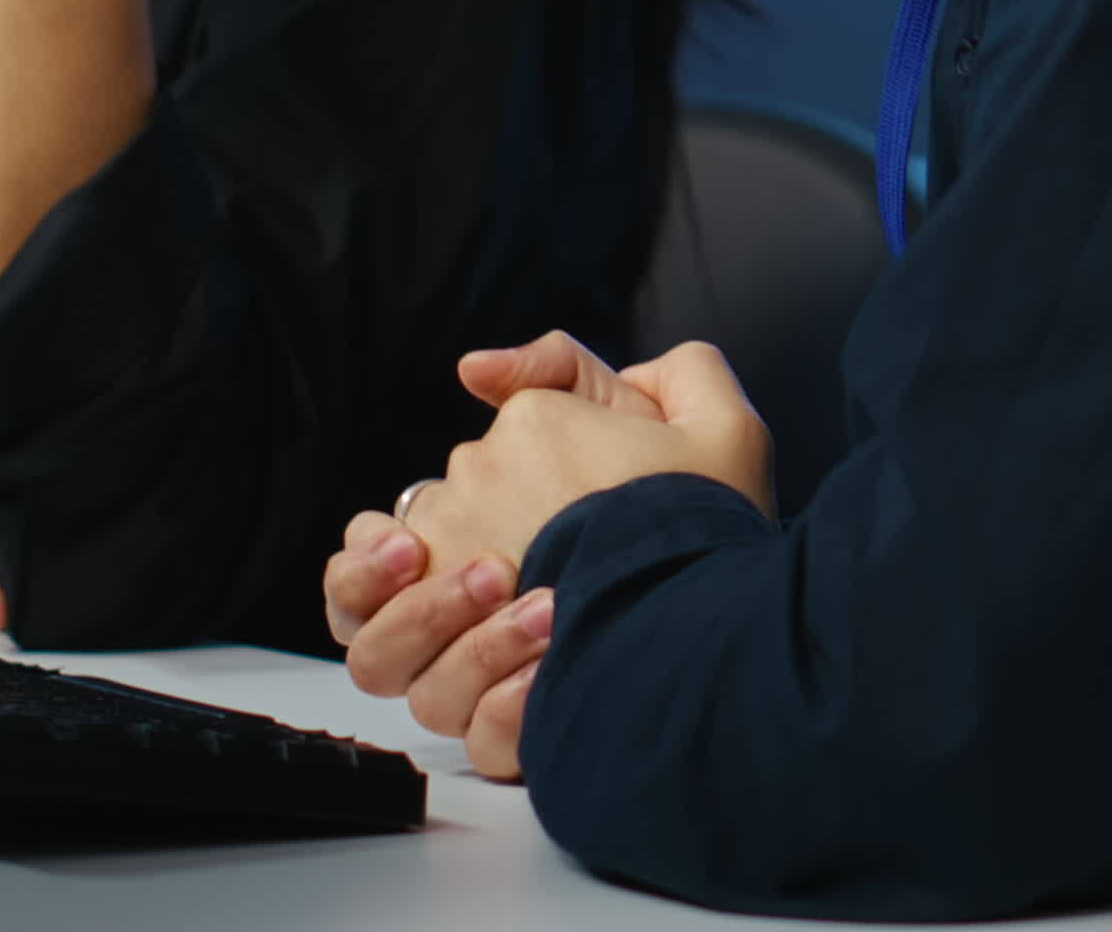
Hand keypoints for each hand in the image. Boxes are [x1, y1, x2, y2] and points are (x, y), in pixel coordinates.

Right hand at [324, 337, 771, 778]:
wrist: (747, 593)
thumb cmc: (695, 507)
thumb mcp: (654, 413)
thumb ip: (560, 369)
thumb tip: (474, 369)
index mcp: (472, 548)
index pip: (364, 572)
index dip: (366, 562)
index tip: (408, 545)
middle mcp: (470, 625)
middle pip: (374, 643)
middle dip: (423, 608)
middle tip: (493, 572)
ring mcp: (497, 687)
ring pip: (423, 694)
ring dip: (470, 651)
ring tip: (548, 611)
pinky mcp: (534, 739)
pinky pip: (485, 742)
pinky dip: (513, 709)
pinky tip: (560, 673)